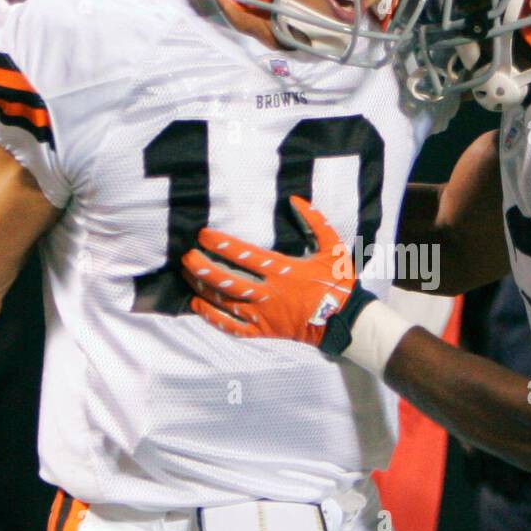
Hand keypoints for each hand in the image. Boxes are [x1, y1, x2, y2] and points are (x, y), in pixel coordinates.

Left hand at [181, 196, 365, 349]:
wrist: (344, 321)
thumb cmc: (337, 283)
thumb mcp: (333, 248)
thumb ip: (315, 222)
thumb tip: (295, 200)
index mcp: (283, 271)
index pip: (244, 255)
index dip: (221, 244)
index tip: (203, 235)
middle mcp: (269, 294)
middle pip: (228, 280)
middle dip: (203, 267)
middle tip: (186, 256)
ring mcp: (264, 315)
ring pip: (226, 302)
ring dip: (203, 288)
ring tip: (187, 275)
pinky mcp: (263, 331)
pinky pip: (233, 327)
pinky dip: (213, 317)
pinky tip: (197, 305)